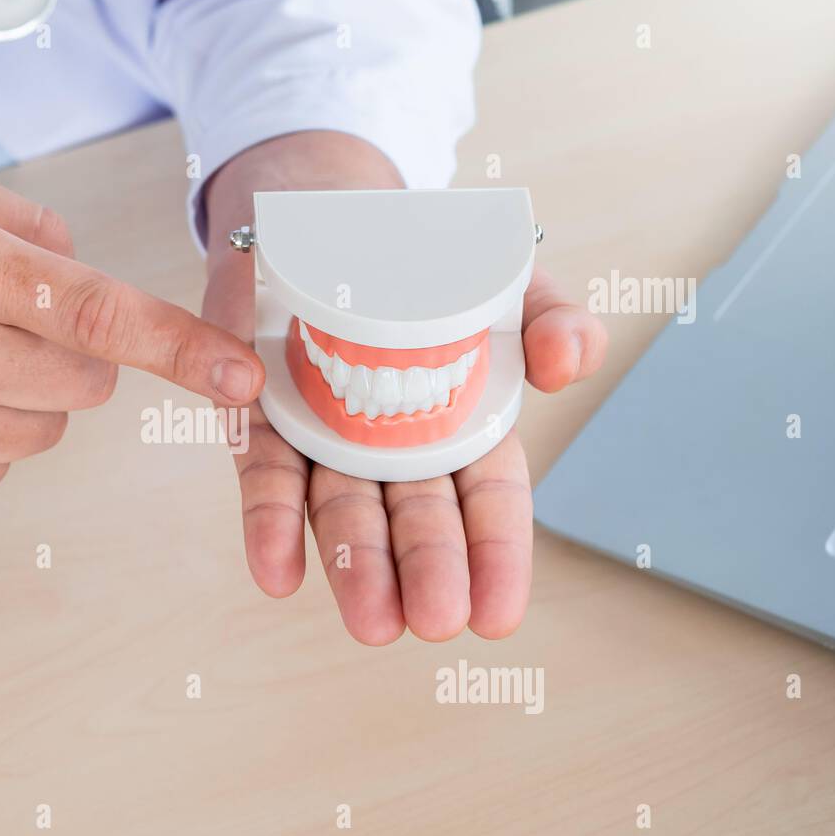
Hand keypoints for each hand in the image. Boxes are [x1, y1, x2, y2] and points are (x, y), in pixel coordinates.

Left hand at [202, 133, 606, 643]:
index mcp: (460, 427)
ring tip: (370, 623)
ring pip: (343, 511)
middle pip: (414, 520)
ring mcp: (325, 438)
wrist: (327, 212)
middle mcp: (391, 448)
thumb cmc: (425, 266)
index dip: (496, 557)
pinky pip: (266, 476)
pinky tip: (277, 576)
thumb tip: (574, 361)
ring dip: (355, 566)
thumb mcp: (505, 279)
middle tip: (432, 622)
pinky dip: (271, 525)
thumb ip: (552, 318)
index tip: (499, 616)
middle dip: (427, 571)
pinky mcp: (260, 421)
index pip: (485, 504)